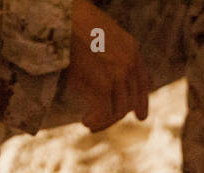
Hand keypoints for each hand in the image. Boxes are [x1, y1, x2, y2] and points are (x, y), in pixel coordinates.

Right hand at [56, 0, 150, 132]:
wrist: (60, 17)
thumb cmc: (73, 24)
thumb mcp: (102, 34)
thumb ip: (112, 53)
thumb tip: (110, 74)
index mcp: (132, 48)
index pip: (143, 81)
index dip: (142, 101)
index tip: (140, 116)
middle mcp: (129, 62)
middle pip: (130, 100)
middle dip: (116, 116)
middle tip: (99, 124)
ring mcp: (119, 73)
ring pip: (118, 109)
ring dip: (104, 121)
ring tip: (90, 124)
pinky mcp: (104, 84)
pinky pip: (104, 112)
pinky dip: (96, 120)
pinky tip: (86, 121)